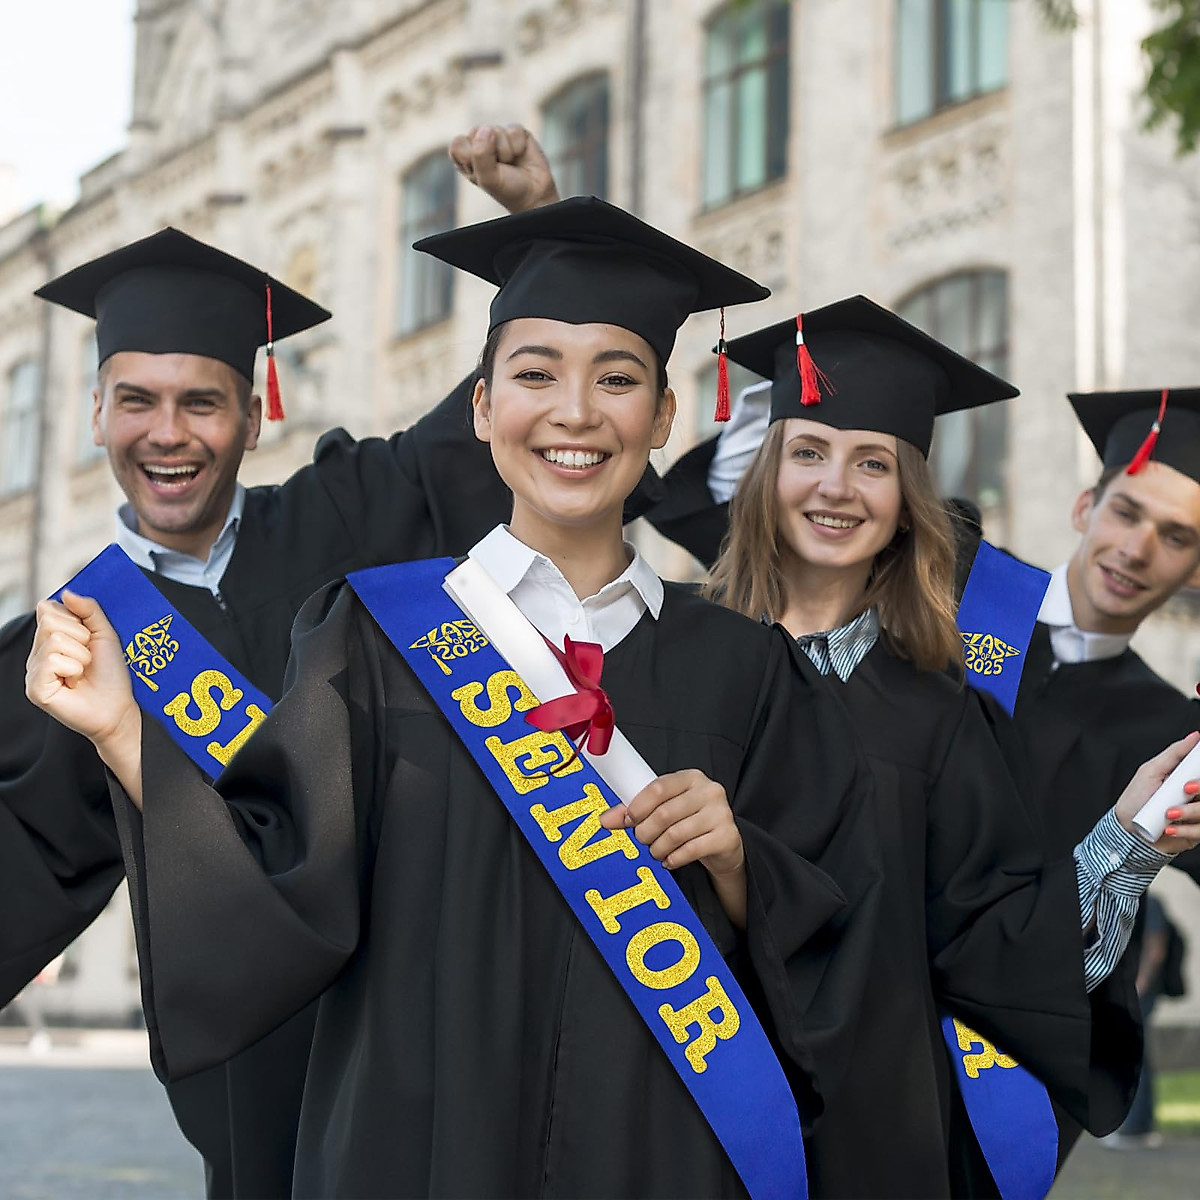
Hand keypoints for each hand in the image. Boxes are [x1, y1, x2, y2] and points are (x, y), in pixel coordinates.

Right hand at [26, 591, 140, 761]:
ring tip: (83, 671)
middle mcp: (38, 653)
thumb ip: (88, 610)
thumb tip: (66, 593)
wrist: (118, 707)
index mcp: (51, 638)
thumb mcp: (104, 634)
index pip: (49, 608)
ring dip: (80, 655)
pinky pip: (51, 661)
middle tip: (87, 658)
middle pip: (51, 622)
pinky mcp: (35, 688)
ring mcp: (34, 671)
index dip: (75, 620)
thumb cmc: (111, 674)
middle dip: (80, 638)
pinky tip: (73, 682)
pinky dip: (72, 669)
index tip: (87, 638)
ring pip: (54, 640)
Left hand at [448, 124, 560, 213]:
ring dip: (506, 152)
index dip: (471, 157)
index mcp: (465, 156)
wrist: (534, 193)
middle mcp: (479, 143)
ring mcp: (497, 135)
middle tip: (500, 168)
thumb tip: (487, 128)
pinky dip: (519, 146)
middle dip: (491, 154)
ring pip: (496, 131)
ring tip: (511, 163)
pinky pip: (514, 130)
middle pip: (476, 133)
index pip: (458, 144)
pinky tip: (520, 155)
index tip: (484, 172)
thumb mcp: (488, 179)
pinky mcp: (514, 131)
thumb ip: (480, 154)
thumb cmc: (507, 189)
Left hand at [601, 769, 745, 925]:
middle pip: (664, 813)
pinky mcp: (727, 836)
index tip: (628, 820)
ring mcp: (721, 813)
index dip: (638, 806)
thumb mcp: (665, 809)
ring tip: (656, 851)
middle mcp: (709, 791)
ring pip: (676, 834)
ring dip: (658, 848)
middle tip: (642, 840)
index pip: (658, 788)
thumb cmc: (690, 821)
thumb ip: (637, 811)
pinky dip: (674, 858)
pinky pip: (691, 850)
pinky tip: (670, 860)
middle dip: (646, 832)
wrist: (724, 843)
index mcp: (691, 778)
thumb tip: (606, 819)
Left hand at [1114, 730, 1199, 853]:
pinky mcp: (1196, 833)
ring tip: (1168, 813)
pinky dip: (1187, 830)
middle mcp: (1196, 796)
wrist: (1126, 830)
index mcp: (1189, 779)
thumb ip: (1174, 753)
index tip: (1189, 781)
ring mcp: (1197, 814)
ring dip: (1190, 812)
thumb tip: (1195, 736)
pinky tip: (1169, 828)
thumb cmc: (1136, 799)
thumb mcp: (1151, 771)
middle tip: (1185, 789)